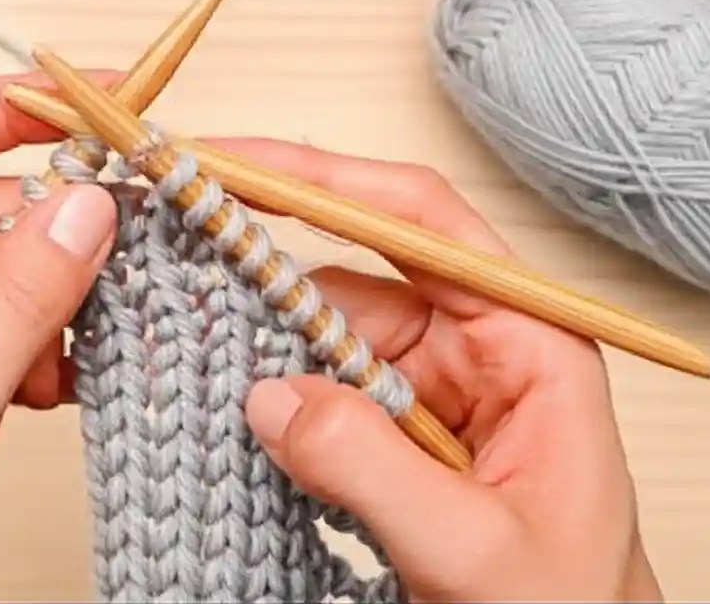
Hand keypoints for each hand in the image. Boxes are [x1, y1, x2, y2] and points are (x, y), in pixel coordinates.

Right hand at [219, 139, 662, 601]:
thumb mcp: (474, 547)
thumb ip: (372, 467)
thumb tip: (269, 396)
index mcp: (529, 341)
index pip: (422, 225)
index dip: (324, 180)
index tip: (237, 163)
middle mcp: (477, 350)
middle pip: (357, 272)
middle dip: (269, 267)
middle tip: (180, 254)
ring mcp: (431, 393)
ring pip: (325, 335)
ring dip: (262, 342)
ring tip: (190, 345)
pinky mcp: (396, 439)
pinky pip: (320, 393)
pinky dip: (272, 397)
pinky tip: (227, 404)